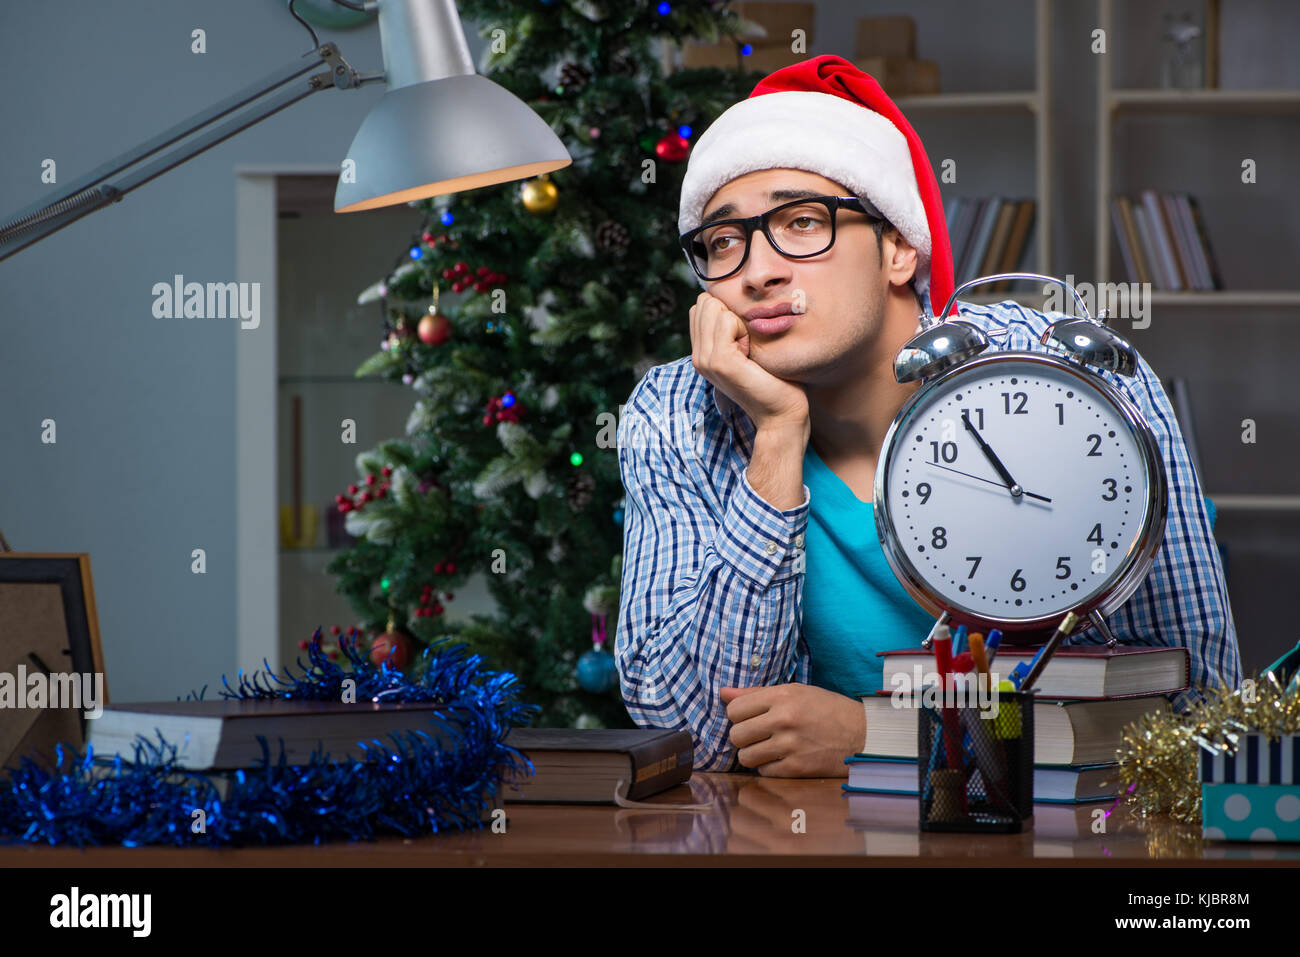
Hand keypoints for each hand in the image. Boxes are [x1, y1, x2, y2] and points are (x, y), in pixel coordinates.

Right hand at [689, 291, 808, 431]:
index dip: (726, 312)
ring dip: (738, 322)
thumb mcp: (746, 350)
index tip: (743, 341)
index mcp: (702, 352)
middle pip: (705, 302)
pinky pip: (726, 320)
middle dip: (730, 314)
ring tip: (749, 351)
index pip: (701, 305)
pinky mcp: (719, 361)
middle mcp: (697, 356)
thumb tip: (730, 302)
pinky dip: (744, 330)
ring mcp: (705, 359)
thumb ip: (731, 330)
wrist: (781, 413)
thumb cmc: (773, 380)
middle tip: (747, 346)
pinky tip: (750, 354)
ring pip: (713, 307)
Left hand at [720, 683, 864, 777]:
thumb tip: (724, 692)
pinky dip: (768, 768)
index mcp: (782, 697)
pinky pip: (763, 772)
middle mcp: (784, 720)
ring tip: (767, 748)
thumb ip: (757, 693)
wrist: (863, 734)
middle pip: (737, 735)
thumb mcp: (796, 692)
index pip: (735, 709)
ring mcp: (790, 746)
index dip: (738, 715)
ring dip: (753, 754)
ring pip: (746, 756)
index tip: (749, 718)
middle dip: (743, 737)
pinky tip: (781, 759)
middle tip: (757, 735)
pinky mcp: (797, 768)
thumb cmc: (827, 709)